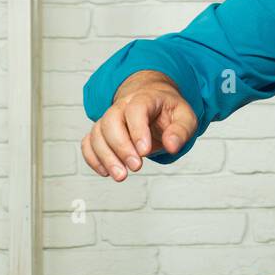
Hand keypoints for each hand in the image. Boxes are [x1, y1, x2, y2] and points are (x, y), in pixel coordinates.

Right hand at [81, 71, 197, 181]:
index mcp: (144, 98)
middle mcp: (122, 106)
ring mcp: (109, 118)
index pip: (136, 109)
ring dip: (106, 157)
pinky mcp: (101, 132)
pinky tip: (105, 172)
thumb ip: (181, 130)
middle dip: (121, 147)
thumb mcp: (185, 116)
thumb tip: (172, 146)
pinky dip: (92, 158)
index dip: (138, 130)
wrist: (154, 103)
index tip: (145, 152)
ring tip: (121, 176)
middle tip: (136, 167)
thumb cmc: (169, 111)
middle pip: (111, 121)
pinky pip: (88, 142)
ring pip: (97, 133)